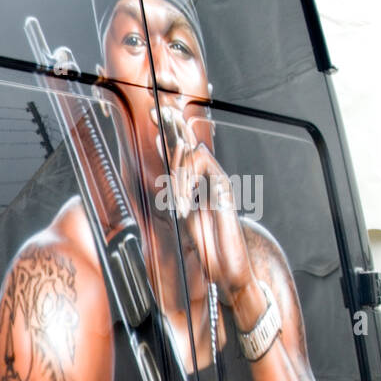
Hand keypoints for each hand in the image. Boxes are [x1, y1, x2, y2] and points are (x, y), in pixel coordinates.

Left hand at [156, 106, 257, 305]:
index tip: (154, 115)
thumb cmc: (204, 245)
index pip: (181, 151)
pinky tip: (182, 201)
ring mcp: (218, 182)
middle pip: (190, 143)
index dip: (170, 132)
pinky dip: (188, 182)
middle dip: (173, 127)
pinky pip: (205, 172)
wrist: (227, 268)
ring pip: (194, 155)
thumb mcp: (180, 216)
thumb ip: (173, 196)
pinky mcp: (225, 190)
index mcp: (195, 183)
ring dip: (177, 171)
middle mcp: (207, 178)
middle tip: (159, 112)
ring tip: (174, 198)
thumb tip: (158, 181)